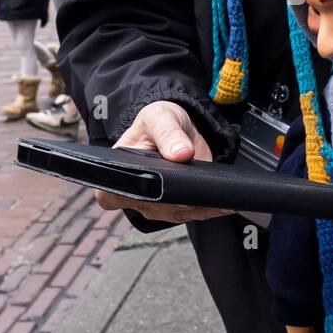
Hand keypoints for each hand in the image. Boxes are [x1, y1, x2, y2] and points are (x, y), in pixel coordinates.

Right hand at [95, 100, 230, 223]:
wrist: (179, 125)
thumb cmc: (160, 120)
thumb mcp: (160, 118)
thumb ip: (168, 134)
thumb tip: (181, 154)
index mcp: (118, 169)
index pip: (110, 195)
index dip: (127, 197)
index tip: (152, 191)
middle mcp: (134, 191)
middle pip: (150, 207)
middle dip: (175, 201)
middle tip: (194, 189)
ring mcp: (156, 201)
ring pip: (173, 214)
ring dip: (196, 208)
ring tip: (218, 199)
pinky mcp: (178, 203)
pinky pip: (190, 213)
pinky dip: (206, 209)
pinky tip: (222, 204)